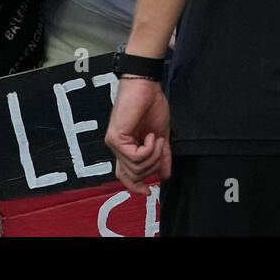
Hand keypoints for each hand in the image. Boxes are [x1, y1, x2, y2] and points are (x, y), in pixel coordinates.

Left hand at [104, 77, 171, 194]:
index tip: (149, 192)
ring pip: (136, 168)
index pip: (124, 175)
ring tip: (156, 138)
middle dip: (153, 165)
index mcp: (126, 147)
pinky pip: (136, 157)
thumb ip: (162, 157)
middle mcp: (117, 147)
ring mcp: (114, 143)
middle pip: (134, 175)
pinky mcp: (115, 138)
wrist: (146, 87)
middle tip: (162, 147)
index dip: (135, 186)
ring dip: (153, 155)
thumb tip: (165, 176)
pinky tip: (151, 135)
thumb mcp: (161, 136)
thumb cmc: (152, 106)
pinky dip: (149, 148)